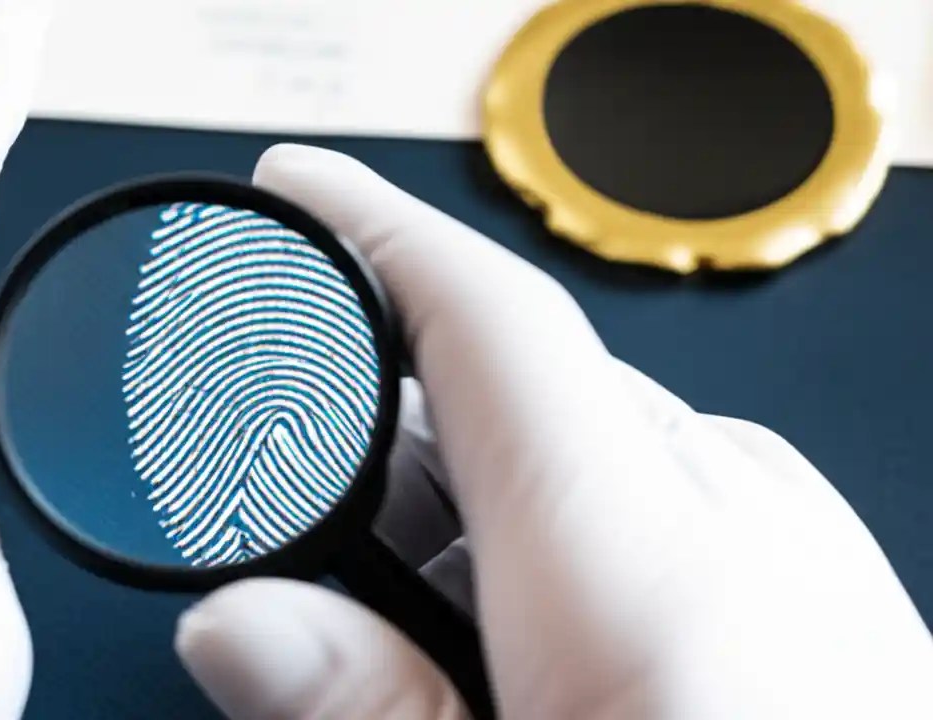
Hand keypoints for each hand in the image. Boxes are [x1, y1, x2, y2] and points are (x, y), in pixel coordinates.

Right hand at [173, 145, 932, 718]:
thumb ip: (369, 711)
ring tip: (415, 629)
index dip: (370, 230)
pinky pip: (651, 503)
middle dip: (386, 422)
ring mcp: (793, 546)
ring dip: (469, 502)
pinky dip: (553, 540)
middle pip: (514, 389)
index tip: (293, 191)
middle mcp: (738, 520)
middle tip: (296, 513)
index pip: (484, 318)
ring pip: (577, 450)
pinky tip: (524, 640)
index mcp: (648, 564)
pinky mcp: (813, 584)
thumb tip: (241, 629)